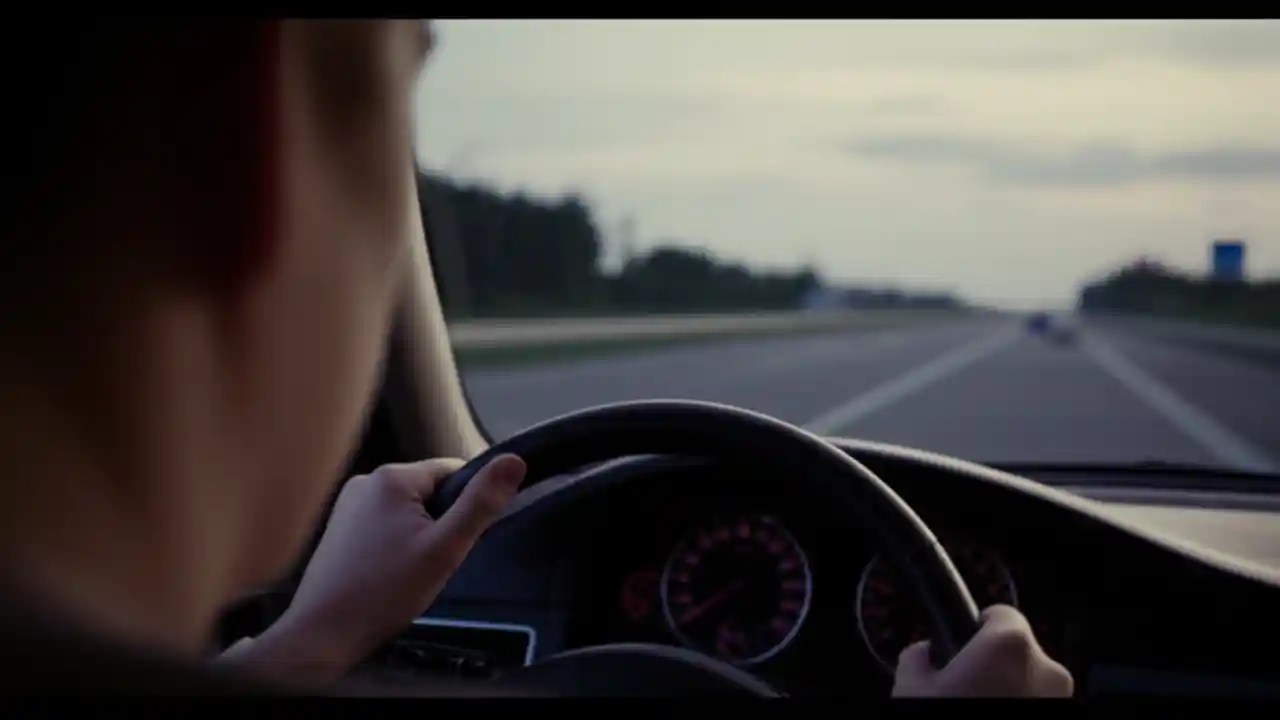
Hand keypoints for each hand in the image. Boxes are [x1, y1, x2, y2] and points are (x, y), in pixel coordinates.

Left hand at [217, 455, 524, 685]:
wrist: (323, 633)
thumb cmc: (383, 592)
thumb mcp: (445, 549)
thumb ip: (481, 504)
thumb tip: (514, 462)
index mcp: (392, 477)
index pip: (453, 472)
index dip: (465, 507)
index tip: (455, 541)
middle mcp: (366, 482)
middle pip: (429, 492)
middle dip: (439, 525)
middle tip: (431, 562)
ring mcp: (348, 504)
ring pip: (407, 511)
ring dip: (417, 537)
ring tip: (406, 572)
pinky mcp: (339, 527)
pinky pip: (384, 525)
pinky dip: (394, 546)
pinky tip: (387, 574)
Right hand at [892, 605, 1073, 697]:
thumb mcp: (910, 690)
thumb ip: (918, 659)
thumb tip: (923, 657)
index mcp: (1010, 647)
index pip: (1000, 615)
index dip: (977, 629)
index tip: (961, 647)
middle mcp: (1047, 671)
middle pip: (1018, 653)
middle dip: (993, 668)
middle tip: (962, 691)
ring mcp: (1061, 704)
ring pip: (1030, 685)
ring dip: (1009, 694)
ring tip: (977, 712)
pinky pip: (1038, 707)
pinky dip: (1021, 711)